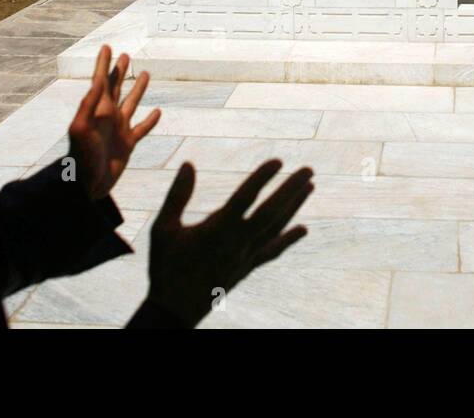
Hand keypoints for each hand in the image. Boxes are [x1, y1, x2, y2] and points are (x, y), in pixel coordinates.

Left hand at [67, 45, 157, 200]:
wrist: (86, 185)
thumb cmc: (81, 157)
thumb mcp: (81, 128)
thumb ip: (89, 104)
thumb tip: (98, 79)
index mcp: (97, 109)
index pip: (100, 80)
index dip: (103, 63)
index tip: (107, 46)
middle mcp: (109, 115)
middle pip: (116, 87)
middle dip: (119, 71)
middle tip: (125, 55)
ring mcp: (119, 129)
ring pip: (132, 103)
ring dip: (138, 89)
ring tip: (146, 73)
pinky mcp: (128, 144)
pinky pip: (143, 128)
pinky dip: (151, 120)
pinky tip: (158, 112)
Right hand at [134, 160, 312, 327]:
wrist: (175, 311)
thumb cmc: (166, 266)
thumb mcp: (163, 229)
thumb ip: (177, 196)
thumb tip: (188, 163)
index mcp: (216, 230)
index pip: (245, 199)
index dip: (262, 179)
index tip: (278, 161)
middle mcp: (237, 242)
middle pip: (271, 212)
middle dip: (291, 190)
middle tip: (310, 170)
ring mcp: (246, 256)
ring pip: (276, 228)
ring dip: (294, 206)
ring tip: (310, 186)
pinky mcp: (247, 268)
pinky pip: (272, 251)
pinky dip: (289, 239)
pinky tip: (304, 229)